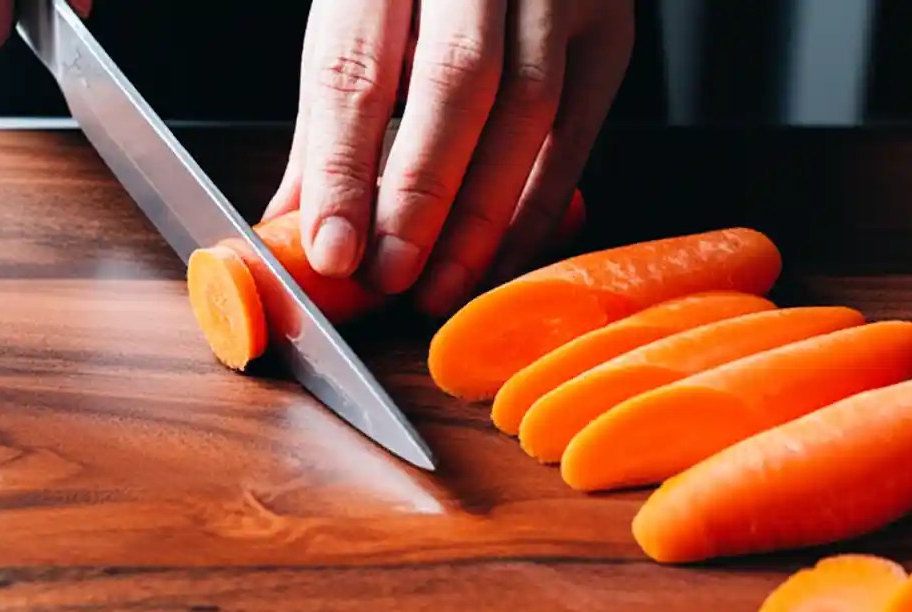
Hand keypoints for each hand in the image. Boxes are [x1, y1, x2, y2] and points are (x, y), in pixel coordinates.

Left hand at [264, 0, 633, 315]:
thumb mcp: (357, 17)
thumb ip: (329, 120)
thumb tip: (301, 226)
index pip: (359, 65)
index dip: (344, 168)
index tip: (335, 250)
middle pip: (456, 82)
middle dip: (422, 196)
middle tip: (393, 275)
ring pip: (531, 109)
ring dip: (485, 214)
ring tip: (442, 284)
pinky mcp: (610, 27)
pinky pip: (580, 132)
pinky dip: (540, 206)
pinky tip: (500, 255)